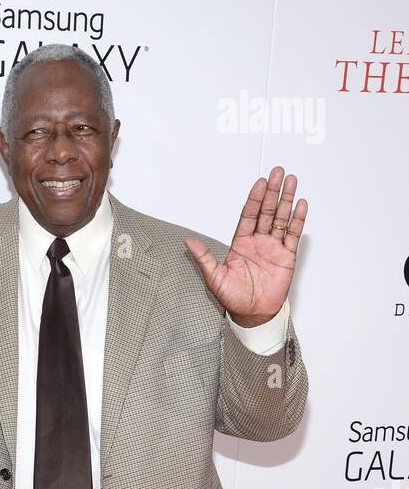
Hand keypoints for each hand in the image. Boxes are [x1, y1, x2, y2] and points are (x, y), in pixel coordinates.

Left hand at [184, 166, 307, 326]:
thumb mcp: (215, 278)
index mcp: (241, 244)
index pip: (249, 216)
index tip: (260, 183)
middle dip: (272, 192)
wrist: (253, 315)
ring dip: (286, 200)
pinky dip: (297, 220)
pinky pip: (292, 235)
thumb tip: (189, 242)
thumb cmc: (234, 298)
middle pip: (266, 211)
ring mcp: (273, 247)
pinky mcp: (286, 256)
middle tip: (277, 173)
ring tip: (291, 181)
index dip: (254, 199)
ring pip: (280, 219)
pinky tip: (300, 206)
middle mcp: (258, 242)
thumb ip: (204, 258)